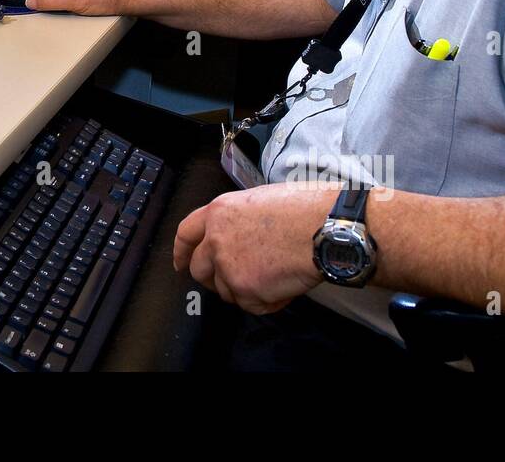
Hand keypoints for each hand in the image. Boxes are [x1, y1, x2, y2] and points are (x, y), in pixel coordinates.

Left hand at [173, 182, 327, 313]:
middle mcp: (216, 240)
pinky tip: (283, 284)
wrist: (324, 230)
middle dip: (212, 277)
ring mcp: (228, 267)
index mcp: (219, 213)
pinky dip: (267, 301)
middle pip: (199, 269)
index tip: (180, 262)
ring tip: (272, 274)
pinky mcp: (246, 290)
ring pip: (225, 290)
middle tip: (234, 278)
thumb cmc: (304, 210)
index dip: (181, 251)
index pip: (185, 234)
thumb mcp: (259, 200)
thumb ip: (237, 219)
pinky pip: (250, 305)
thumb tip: (237, 234)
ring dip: (244, 289)